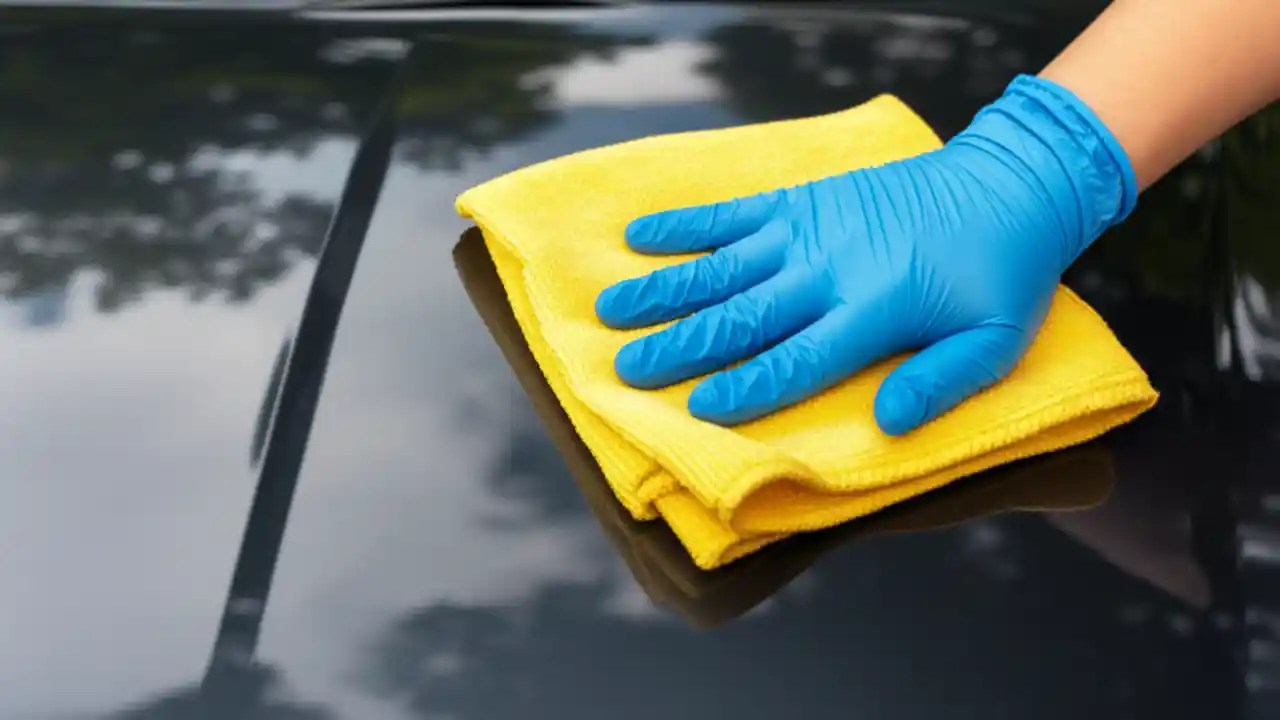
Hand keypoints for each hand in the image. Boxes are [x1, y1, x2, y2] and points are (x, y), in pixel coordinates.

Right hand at [596, 75, 1136, 433]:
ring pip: (724, 266)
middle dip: (681, 344)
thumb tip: (887, 425)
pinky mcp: (801, 200)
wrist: (1007, 183)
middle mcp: (829, 270)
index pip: (798, 359)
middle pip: (743, 315)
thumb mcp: (996, 342)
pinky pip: (733, 213)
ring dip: (665, 288)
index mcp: (874, 311)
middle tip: (625, 367)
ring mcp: (809, 230)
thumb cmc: (1001, 274)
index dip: (746, 387)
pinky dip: (685, 224)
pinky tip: (637, 234)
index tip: (695, 408)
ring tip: (611, 309)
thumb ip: (942, 383)